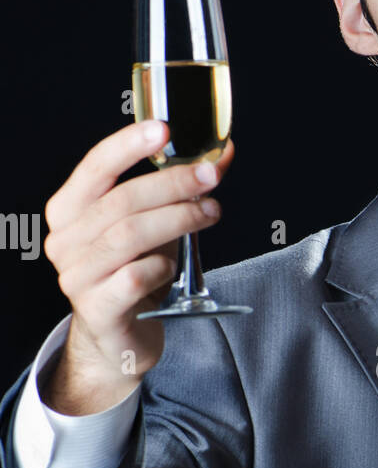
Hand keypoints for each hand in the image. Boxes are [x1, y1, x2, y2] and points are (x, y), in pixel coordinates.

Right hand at [41, 122, 232, 412]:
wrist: (119, 336)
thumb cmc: (134, 273)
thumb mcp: (156, 225)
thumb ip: (182, 190)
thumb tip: (222, 153)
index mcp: (69, 211)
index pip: (95, 168)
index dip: (128, 145)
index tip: (163, 130)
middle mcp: (64, 241)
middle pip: (121, 201)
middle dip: (172, 184)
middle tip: (209, 177)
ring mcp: (77, 276)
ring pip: (129, 236)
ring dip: (177, 220)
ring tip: (209, 213)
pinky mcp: (98, 309)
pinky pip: (135, 277)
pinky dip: (162, 266)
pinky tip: (174, 266)